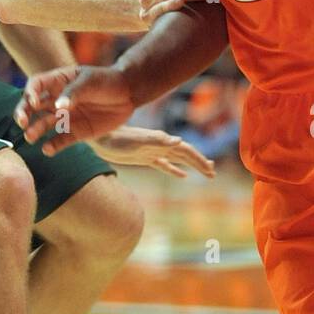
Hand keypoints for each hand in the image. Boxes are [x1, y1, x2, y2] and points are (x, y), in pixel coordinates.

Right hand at [14, 65, 135, 156]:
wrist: (128, 95)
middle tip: (21, 122)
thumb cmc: (107, 82)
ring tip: (30, 137)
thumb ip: (74, 93)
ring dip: (35, 130)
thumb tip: (58, 107)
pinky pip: (61, 140)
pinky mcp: (76, 132)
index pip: (35, 85)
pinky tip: (47, 150)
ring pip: (44, 124)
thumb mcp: (90, 82)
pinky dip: (53, 146)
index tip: (33, 102)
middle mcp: (57, 100)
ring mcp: (65, 117)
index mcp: (58, 82)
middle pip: (33, 106)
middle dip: (23, 113)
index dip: (30, 93)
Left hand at [88, 125, 214, 178]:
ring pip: (178, 160)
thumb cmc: (117, 138)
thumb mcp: (138, 140)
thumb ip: (158, 140)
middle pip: (185, 155)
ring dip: (191, 166)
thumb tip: (179, 141)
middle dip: (200, 163)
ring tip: (205, 173)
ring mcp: (153, 152)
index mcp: (162, 141)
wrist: (101, 137)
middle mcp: (161, 145)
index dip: (198, 160)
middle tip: (213, 174)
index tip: (210, 170)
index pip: (186, 150)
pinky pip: (164, 165)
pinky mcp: (145, 158)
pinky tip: (182, 176)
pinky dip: (174, 170)